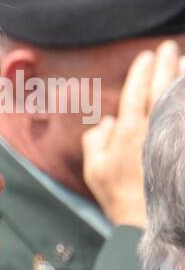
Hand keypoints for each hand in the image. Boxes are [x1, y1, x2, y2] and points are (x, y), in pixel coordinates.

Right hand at [83, 41, 183, 227]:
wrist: (144, 221)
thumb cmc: (117, 197)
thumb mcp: (94, 172)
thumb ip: (95, 142)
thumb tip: (107, 121)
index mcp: (127, 132)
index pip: (136, 92)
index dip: (141, 72)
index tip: (147, 56)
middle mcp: (150, 129)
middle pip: (160, 88)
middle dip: (165, 65)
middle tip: (168, 48)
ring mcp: (168, 137)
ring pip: (176, 98)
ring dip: (180, 76)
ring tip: (183, 62)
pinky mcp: (178, 148)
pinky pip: (183, 116)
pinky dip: (184, 100)